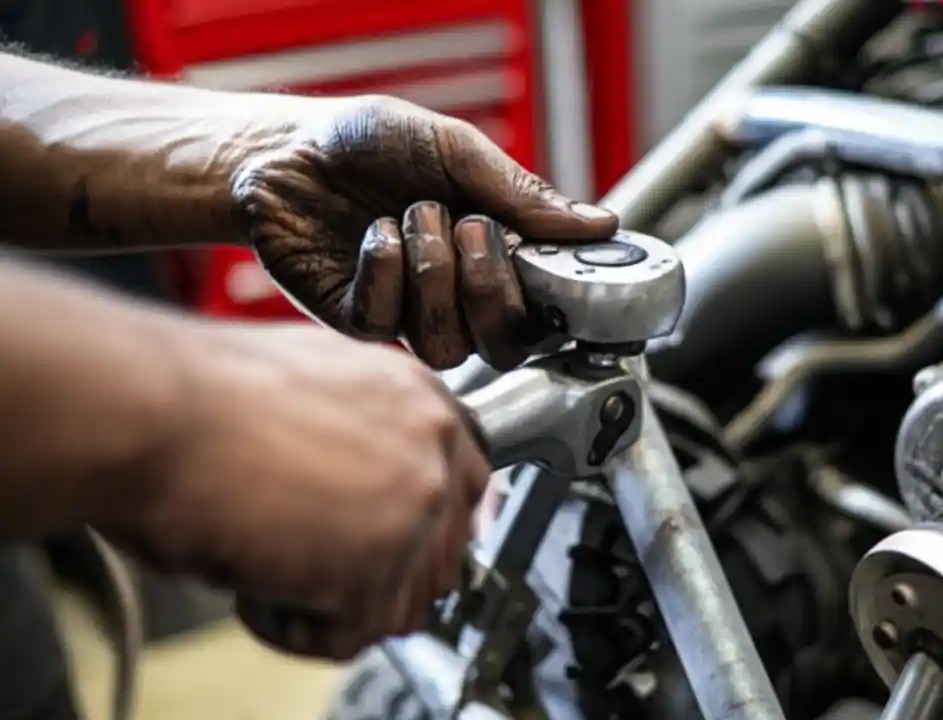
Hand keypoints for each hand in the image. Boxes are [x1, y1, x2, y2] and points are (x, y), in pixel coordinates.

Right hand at [96, 322, 488, 658]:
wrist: (151, 411)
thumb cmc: (196, 395)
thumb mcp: (309, 380)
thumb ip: (364, 424)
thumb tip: (365, 472)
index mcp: (418, 395)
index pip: (464, 481)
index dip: (422, 525)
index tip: (389, 547)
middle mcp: (431, 446)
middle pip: (444, 551)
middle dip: (379, 573)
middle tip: (314, 569)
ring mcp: (414, 508)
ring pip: (404, 602)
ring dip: (335, 604)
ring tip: (268, 569)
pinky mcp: (378, 569)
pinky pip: (352, 636)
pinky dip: (295, 629)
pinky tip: (254, 588)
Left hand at [231, 95, 617, 369]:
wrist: (287, 146)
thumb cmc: (371, 143)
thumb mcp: (456, 150)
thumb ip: (521, 192)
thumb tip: (598, 224)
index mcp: (496, 254)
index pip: (549, 306)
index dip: (559, 298)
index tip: (554, 263)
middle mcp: (458, 293)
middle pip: (508, 345)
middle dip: (494, 289)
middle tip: (473, 228)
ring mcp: (408, 312)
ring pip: (449, 344)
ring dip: (436, 276)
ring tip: (414, 216)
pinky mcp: (356, 318)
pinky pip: (386, 324)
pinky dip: (387, 272)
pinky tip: (375, 233)